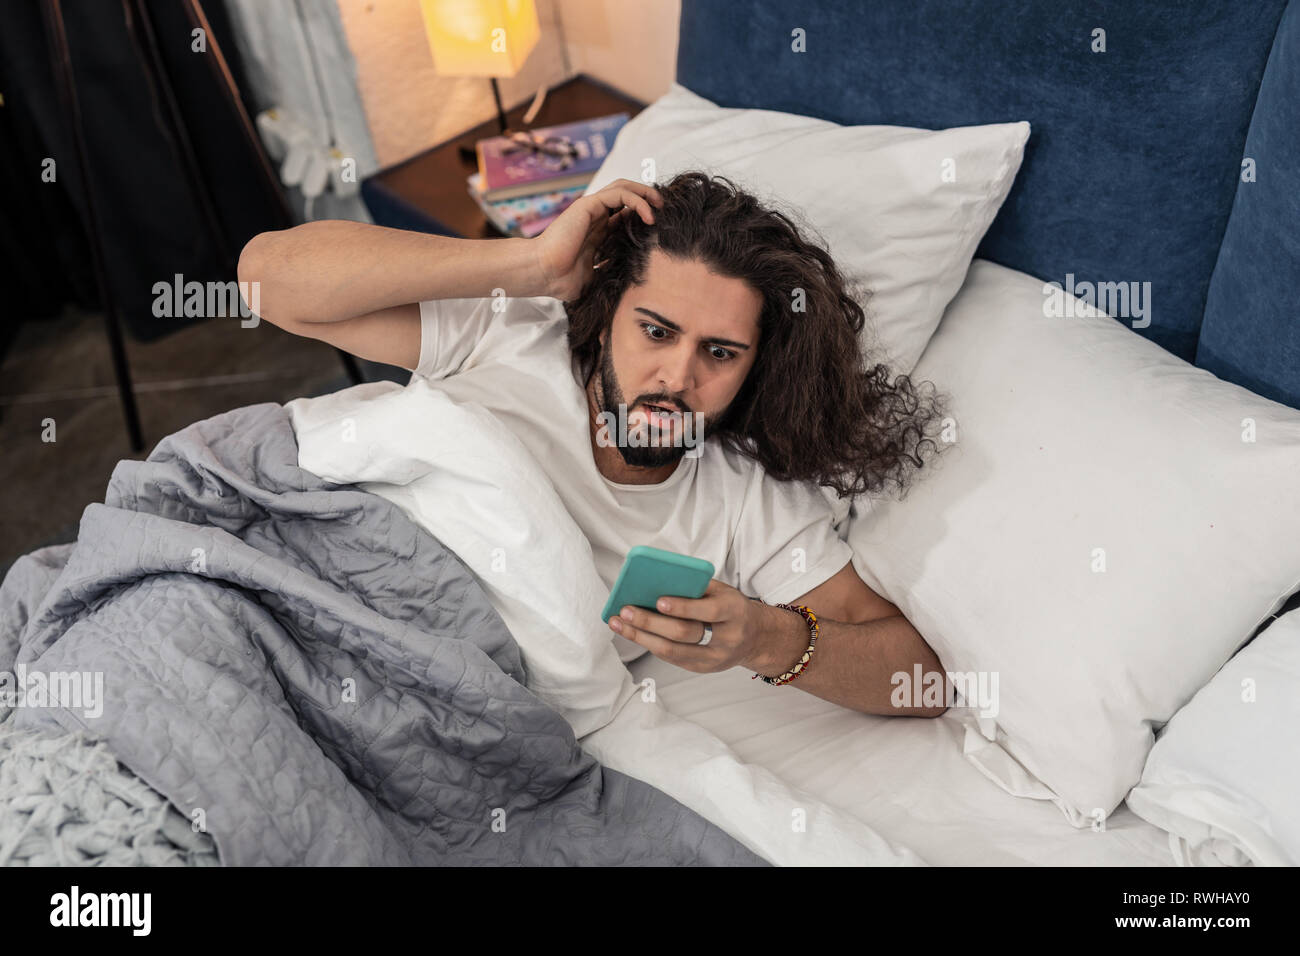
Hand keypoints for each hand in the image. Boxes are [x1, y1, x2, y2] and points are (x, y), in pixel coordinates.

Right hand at [532, 179, 662, 301]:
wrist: (544, 274)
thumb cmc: (562, 280)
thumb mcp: (595, 278)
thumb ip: (610, 272)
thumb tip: (629, 279)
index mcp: (597, 232)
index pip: (624, 214)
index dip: (643, 215)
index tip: (660, 227)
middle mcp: (595, 217)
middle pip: (626, 196)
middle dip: (647, 198)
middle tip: (663, 210)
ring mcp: (591, 210)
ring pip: (624, 188)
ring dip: (645, 193)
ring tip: (660, 206)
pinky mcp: (589, 205)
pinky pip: (619, 194)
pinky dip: (638, 200)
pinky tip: (648, 215)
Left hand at [606, 578, 767, 673]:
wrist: (754, 637)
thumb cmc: (731, 606)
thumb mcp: (722, 590)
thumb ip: (696, 586)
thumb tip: (656, 580)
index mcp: (735, 611)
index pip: (708, 612)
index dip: (683, 607)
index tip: (658, 600)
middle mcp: (727, 639)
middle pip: (685, 634)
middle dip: (651, 622)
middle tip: (625, 610)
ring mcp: (714, 659)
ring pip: (672, 652)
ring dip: (641, 637)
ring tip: (618, 622)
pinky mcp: (701, 669)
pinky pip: (670, 657)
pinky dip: (648, 643)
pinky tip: (631, 632)